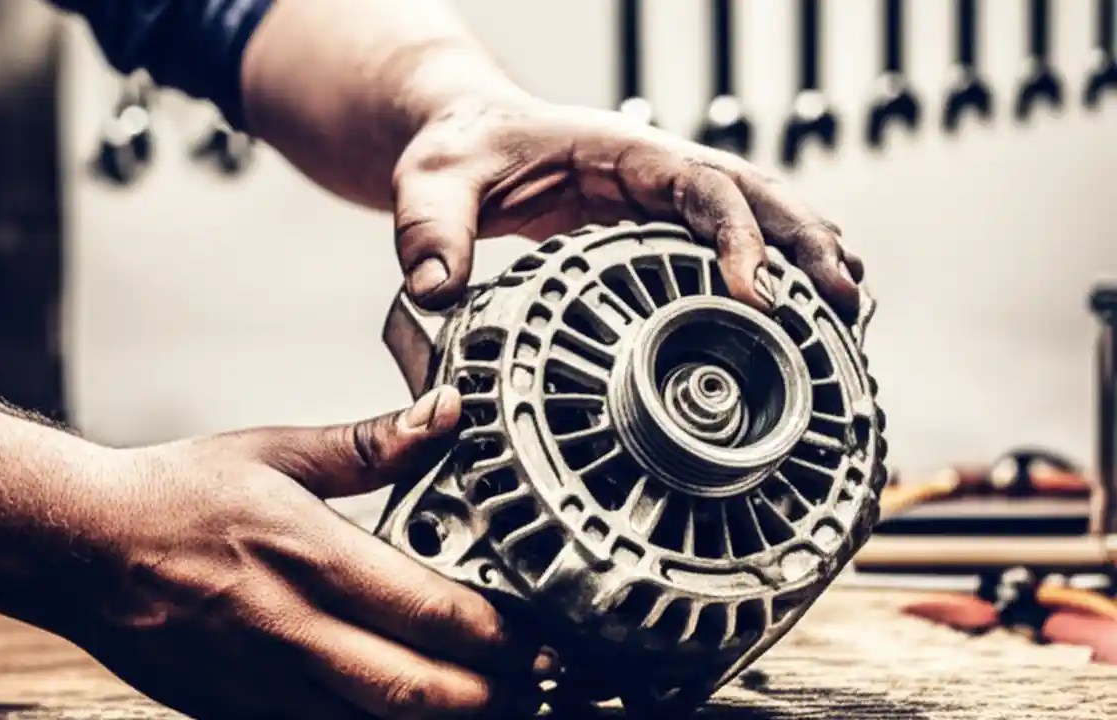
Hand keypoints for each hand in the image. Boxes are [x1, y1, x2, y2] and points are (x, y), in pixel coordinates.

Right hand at [62, 387, 545, 718]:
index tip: (544, 640)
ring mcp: (264, 686)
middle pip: (415, 692)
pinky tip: (410, 714)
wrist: (79, 548)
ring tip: (492, 704)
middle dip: (491, 697)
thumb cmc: (178, 495)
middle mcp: (291, 632)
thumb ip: (371, 444)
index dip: (500, 638)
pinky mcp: (241, 715)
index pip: (429, 613)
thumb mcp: (277, 452)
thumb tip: (446, 415)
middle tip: (541, 686)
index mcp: (308, 558)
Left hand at [392, 98, 863, 317]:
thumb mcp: (432, 184)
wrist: (465, 137)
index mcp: (621, 150)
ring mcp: (666, 197)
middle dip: (805, 245)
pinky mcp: (660, 225)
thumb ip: (432, 232)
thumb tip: (438, 294)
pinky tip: (803, 311)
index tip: (755, 291)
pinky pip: (732, 242)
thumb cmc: (458, 150)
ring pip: (759, 217)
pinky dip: (775, 269)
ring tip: (850, 313)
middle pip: (756, 195)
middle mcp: (658, 169)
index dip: (736, 234)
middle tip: (845, 304)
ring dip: (806, 256)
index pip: (701, 184)